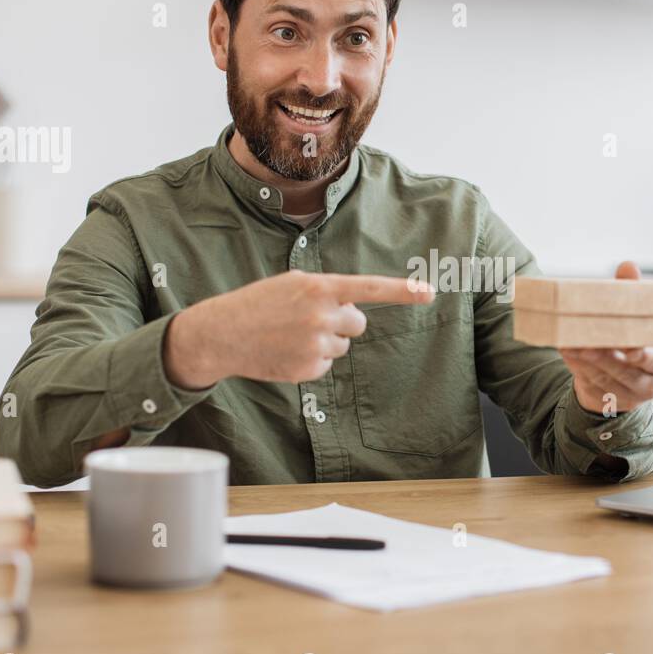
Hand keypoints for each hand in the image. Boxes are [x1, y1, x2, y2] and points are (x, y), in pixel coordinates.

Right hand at [165, 269, 433, 388]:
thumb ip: (327, 291)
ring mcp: (315, 345)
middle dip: (342, 322)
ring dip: (324, 342)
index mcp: (319, 288)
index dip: (402, 291)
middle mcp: (321, 316)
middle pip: (358, 323)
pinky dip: (310, 360)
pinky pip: (326, 366)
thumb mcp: (292, 284)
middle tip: (310, 319)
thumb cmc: (258, 303)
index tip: (429, 293)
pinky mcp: (308, 370)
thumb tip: (355, 308)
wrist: (222, 333)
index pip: (370, 288)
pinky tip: (286, 352)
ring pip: (342, 347)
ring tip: (291, 335)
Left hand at [559, 261, 652, 414]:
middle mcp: (648, 381)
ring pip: (605, 379)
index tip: (633, 350)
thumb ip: (634, 293)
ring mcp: (626, 394)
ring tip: (569, 345)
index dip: (649, 357)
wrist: (624, 378)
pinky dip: (576, 366)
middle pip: (627, 371)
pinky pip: (589, 382)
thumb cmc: (634, 340)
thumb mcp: (639, 319)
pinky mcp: (605, 399)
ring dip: (586, 362)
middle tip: (588, 344)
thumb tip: (628, 265)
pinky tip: (566, 351)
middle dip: (606, 357)